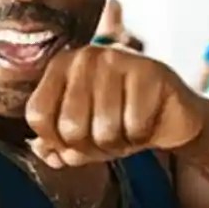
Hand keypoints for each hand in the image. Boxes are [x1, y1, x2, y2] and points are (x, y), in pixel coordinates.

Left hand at [24, 46, 203, 167]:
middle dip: (91, 147)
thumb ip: (55, 143)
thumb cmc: (120, 120)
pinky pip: (135, 127)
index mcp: (60, 67)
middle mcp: (85, 57)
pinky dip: (141, 137)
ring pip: (104, 130)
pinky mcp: (150, 72)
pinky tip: (146, 123)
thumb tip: (42, 150)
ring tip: (126, 130)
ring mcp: (118, 59)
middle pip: (70, 127)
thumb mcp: (82, 134)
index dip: (56, 142)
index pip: (37, 115)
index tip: (73, 142)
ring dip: (118, 144)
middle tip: (106, 139)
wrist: (171, 114)